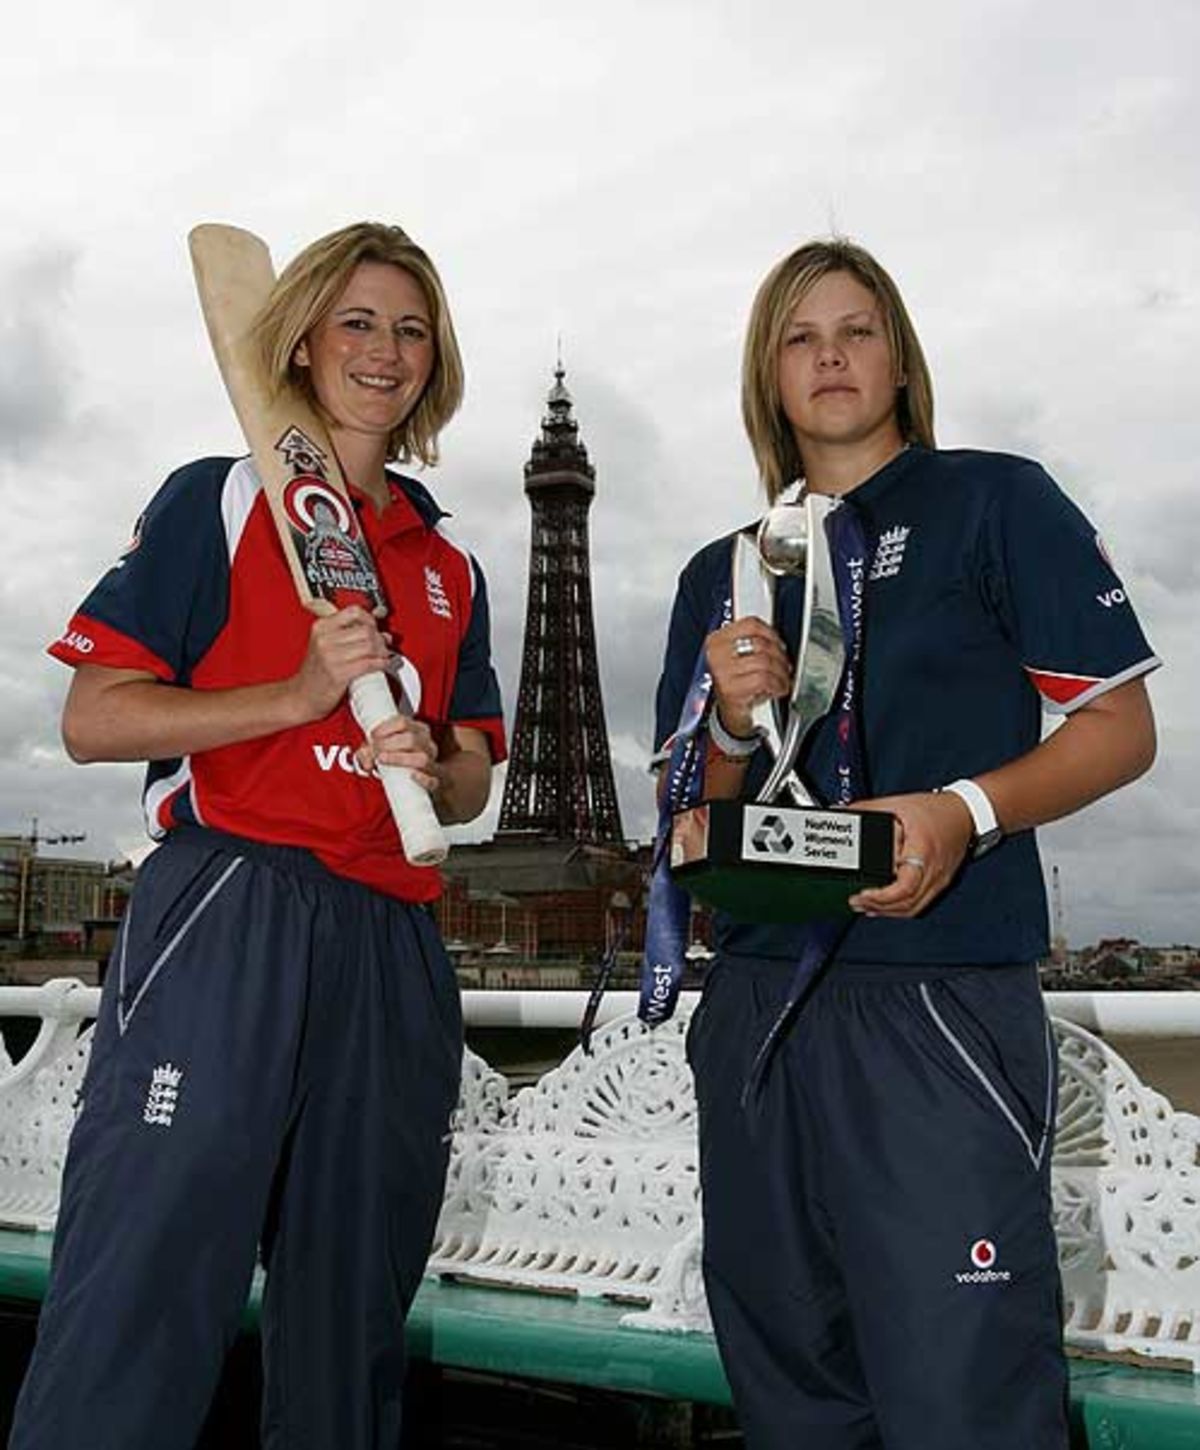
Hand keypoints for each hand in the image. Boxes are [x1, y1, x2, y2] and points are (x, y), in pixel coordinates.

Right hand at [291, 607, 391, 720]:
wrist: (302, 696)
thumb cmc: (316, 673)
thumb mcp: (326, 645)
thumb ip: (349, 635)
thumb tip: (380, 630)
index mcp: (321, 627)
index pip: (354, 612)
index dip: (370, 619)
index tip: (375, 627)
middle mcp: (324, 639)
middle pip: (366, 629)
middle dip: (379, 638)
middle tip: (381, 645)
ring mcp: (331, 656)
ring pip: (370, 645)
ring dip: (382, 651)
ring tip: (381, 656)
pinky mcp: (339, 673)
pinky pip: (368, 663)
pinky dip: (380, 664)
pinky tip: (381, 665)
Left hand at [354, 713, 439, 793]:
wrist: (413, 780)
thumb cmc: (399, 758)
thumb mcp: (383, 749)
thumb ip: (369, 752)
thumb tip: (364, 758)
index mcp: (418, 730)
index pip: (403, 722)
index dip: (384, 728)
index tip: (372, 736)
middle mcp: (427, 745)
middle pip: (411, 739)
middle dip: (387, 744)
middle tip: (374, 751)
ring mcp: (432, 763)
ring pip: (422, 759)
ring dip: (399, 758)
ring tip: (382, 760)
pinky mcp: (434, 781)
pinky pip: (432, 781)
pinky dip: (422, 779)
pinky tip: (411, 776)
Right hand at [705, 616, 791, 736]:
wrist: (730, 714)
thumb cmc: (738, 684)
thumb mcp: (740, 658)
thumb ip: (753, 641)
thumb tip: (775, 637)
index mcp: (717, 641)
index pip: (750, 624)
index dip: (771, 633)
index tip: (779, 642)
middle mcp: (716, 654)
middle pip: (760, 644)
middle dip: (779, 656)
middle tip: (785, 665)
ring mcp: (722, 672)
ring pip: (764, 662)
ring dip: (781, 672)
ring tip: (783, 678)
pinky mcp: (731, 689)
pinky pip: (764, 679)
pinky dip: (777, 684)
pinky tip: (778, 688)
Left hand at [846, 790, 974, 917]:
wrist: (966, 813)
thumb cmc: (937, 810)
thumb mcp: (898, 804)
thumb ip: (869, 809)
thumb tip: (843, 812)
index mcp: (922, 851)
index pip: (905, 886)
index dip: (882, 896)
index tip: (863, 894)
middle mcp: (933, 871)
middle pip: (906, 903)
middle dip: (878, 907)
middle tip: (855, 901)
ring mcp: (938, 880)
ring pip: (912, 908)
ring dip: (887, 911)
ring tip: (864, 906)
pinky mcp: (939, 883)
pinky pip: (919, 904)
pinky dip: (899, 909)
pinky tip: (884, 907)